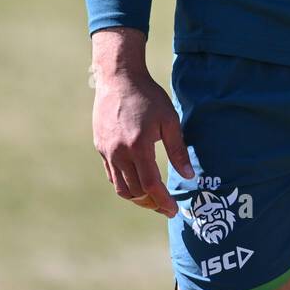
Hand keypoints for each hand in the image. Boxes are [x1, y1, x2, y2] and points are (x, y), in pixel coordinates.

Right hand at [92, 32, 193, 216]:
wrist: (118, 78)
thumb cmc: (148, 97)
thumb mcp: (169, 120)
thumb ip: (178, 150)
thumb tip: (189, 176)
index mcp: (138, 147)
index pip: (151, 186)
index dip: (163, 202)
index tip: (173, 210)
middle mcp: (119, 153)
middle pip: (135, 191)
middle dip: (151, 203)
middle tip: (165, 206)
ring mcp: (106, 151)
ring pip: (120, 187)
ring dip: (137, 197)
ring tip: (152, 198)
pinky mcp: (100, 146)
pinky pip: (111, 174)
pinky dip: (124, 184)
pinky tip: (136, 181)